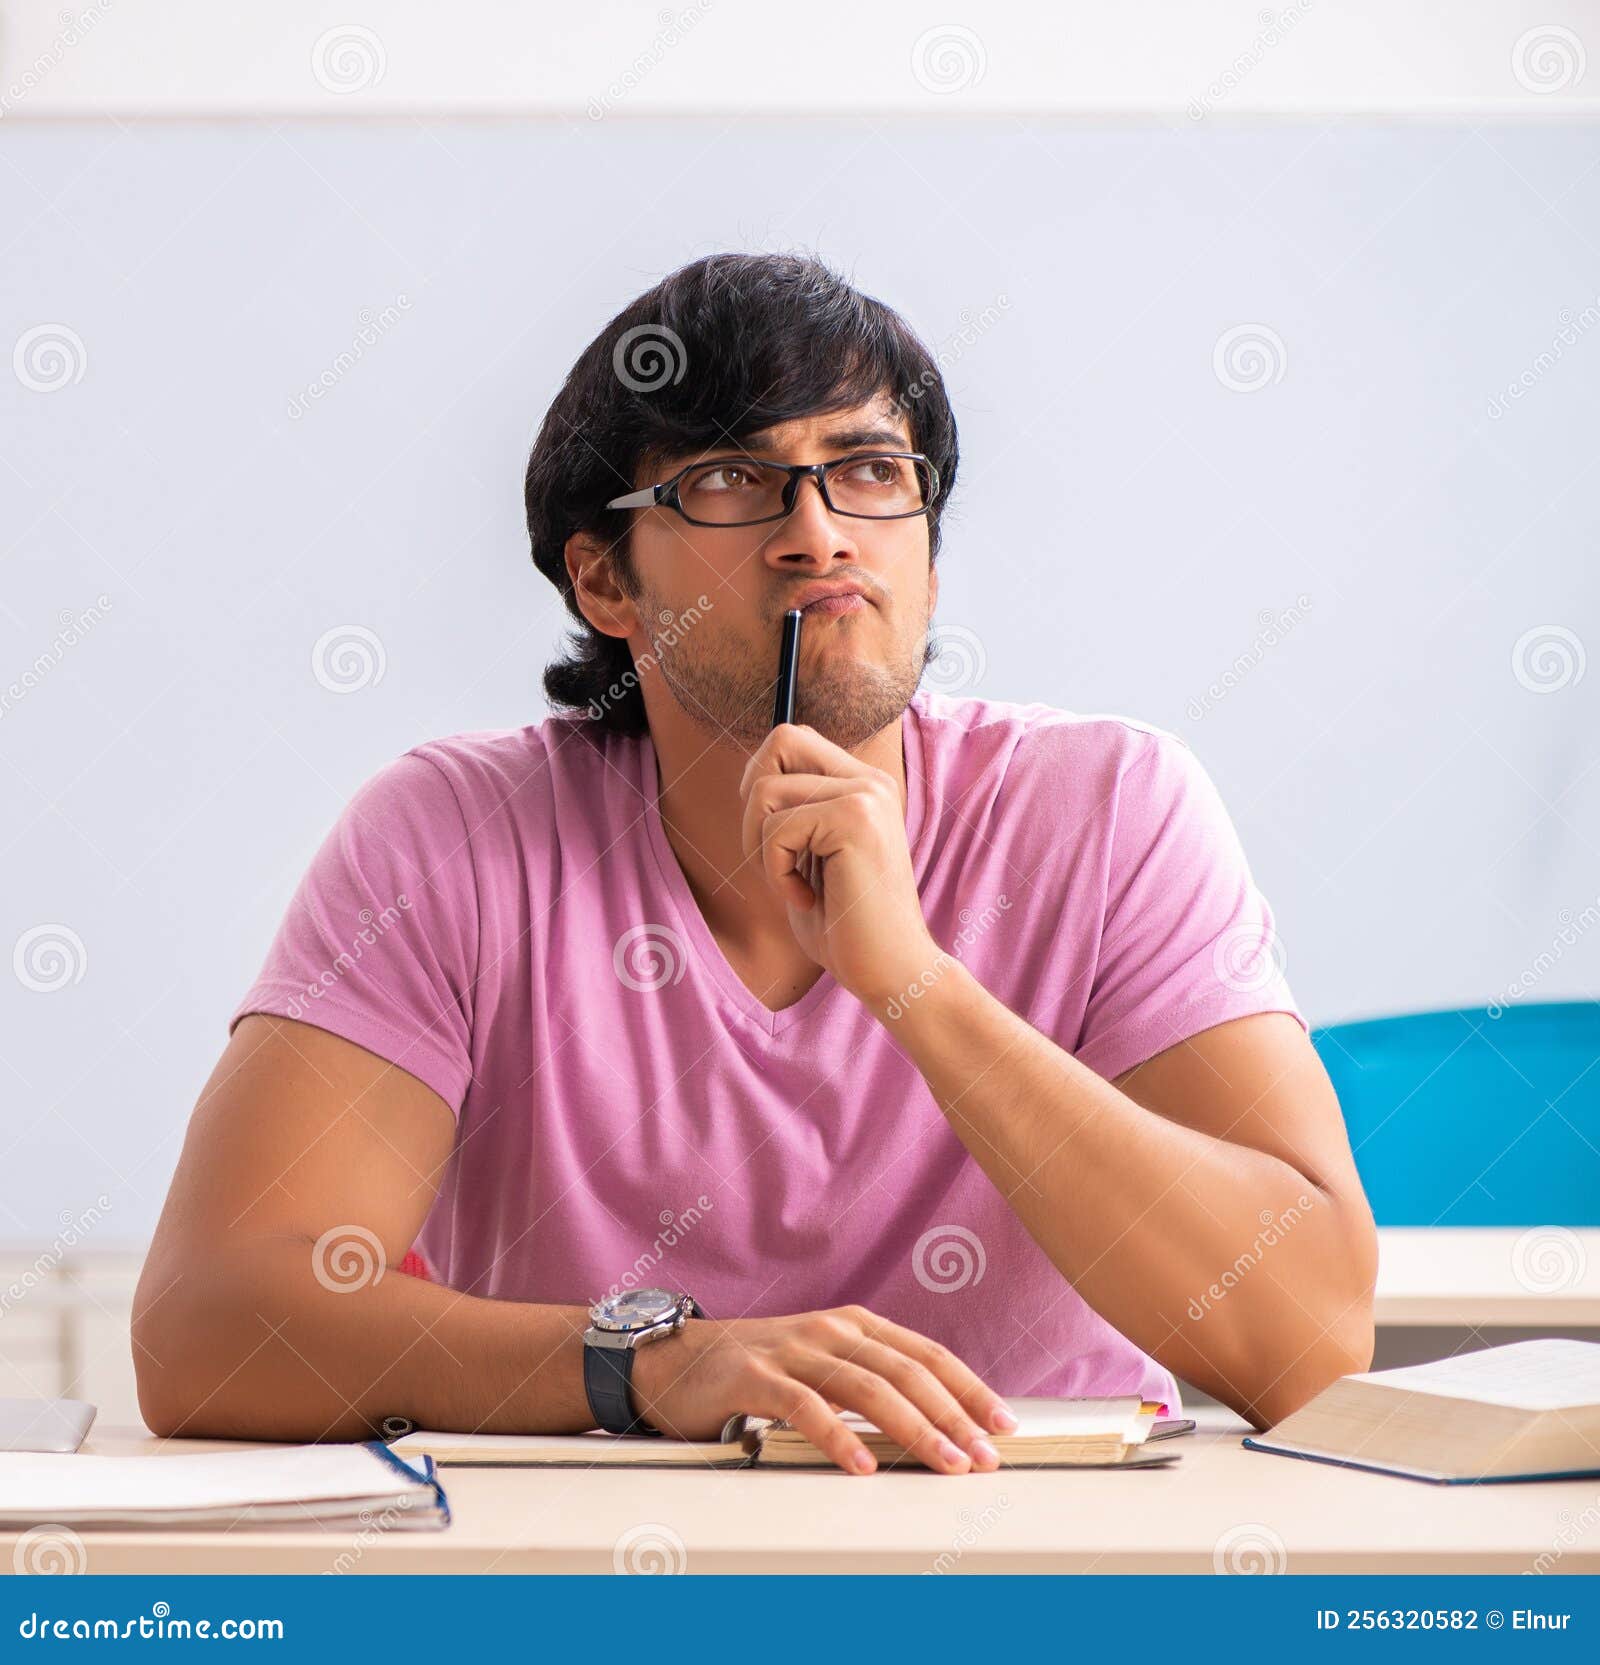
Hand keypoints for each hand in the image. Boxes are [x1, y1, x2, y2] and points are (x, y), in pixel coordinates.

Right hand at [627, 1304, 1015, 1474]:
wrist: (676, 1360)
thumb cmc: (758, 1370)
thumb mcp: (823, 1365)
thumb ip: (870, 1383)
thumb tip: (936, 1426)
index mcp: (855, 1326)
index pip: (926, 1354)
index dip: (969, 1388)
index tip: (1003, 1425)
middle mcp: (830, 1330)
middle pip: (906, 1371)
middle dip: (953, 1415)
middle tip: (984, 1456)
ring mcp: (793, 1350)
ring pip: (866, 1386)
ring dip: (913, 1429)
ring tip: (943, 1463)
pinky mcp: (755, 1376)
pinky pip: (806, 1407)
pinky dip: (839, 1437)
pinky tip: (863, 1466)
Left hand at [738, 723, 939, 1007]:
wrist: (893, 971)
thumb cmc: (846, 926)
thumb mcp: (813, 857)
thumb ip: (794, 814)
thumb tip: (753, 779)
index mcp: (863, 785)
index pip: (792, 740)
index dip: (763, 783)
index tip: (778, 842)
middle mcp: (870, 780)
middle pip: (780, 740)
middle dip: (754, 800)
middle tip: (775, 855)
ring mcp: (866, 795)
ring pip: (765, 791)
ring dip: (760, 847)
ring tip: (792, 883)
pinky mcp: (855, 819)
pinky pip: (776, 829)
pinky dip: (775, 873)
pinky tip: (806, 899)